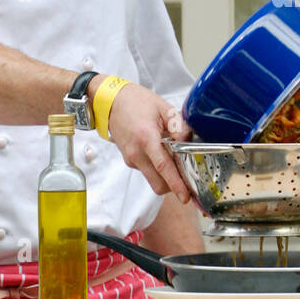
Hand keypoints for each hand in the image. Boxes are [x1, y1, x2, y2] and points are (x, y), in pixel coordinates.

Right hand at [106, 83, 192, 202]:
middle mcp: (136, 153)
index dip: (176, 184)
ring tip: (175, 161)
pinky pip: (146, 171)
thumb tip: (188, 140)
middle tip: (187, 181)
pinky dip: (156, 169)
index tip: (186, 196)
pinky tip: (161, 154)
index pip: (163, 167)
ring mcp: (131, 159)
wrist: (110, 102)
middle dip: (173, 187)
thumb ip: (178, 125)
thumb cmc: (135, 102)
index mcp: (146, 138)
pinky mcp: (129, 160)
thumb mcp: (163, 107)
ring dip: (165, 177)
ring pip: (152, 179)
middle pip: (158, 183)